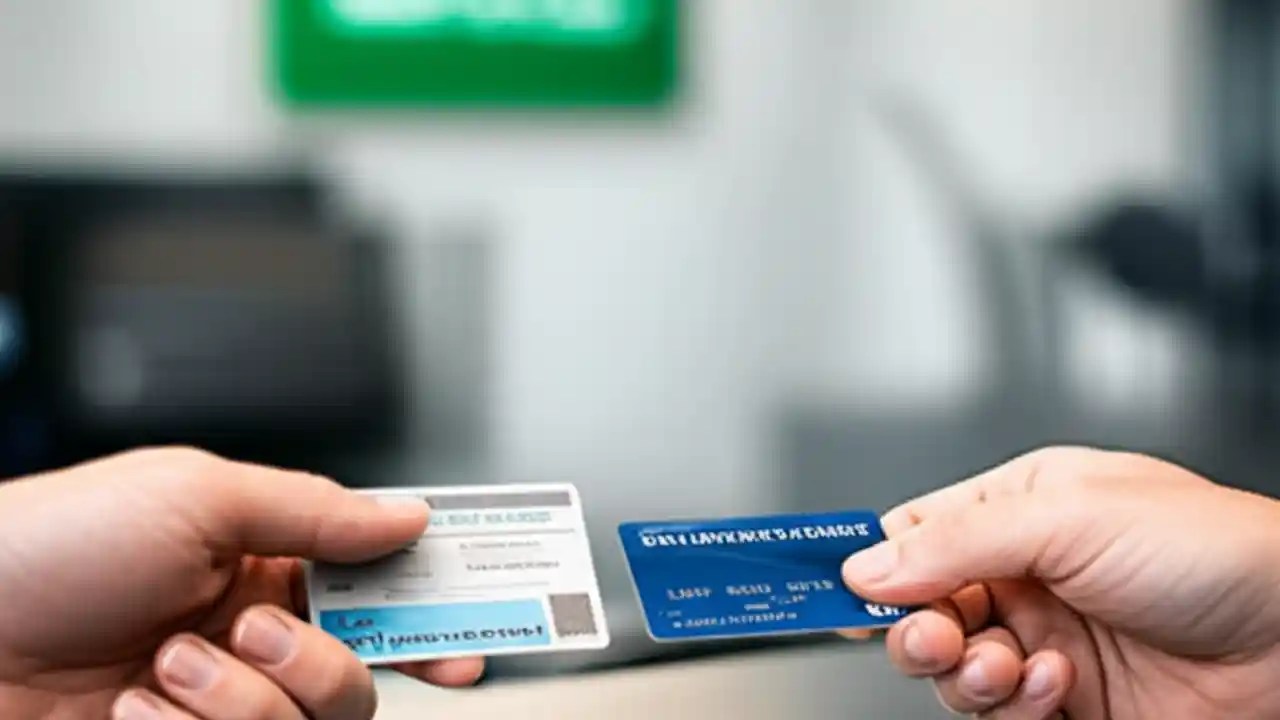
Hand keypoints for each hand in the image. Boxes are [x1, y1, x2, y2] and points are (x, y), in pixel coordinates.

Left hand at [0, 448, 483, 718]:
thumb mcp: (198, 495)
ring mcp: (218, 706)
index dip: (432, 613)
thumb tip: (411, 516)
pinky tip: (129, 708)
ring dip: (238, 699)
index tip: (475, 639)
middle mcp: (252, 640)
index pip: (376, 589)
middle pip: (359, 678)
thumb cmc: (58, 543)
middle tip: (259, 630)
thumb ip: (318, 510)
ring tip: (164, 668)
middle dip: (316, 661)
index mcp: (265, 566)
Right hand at [842, 447, 1279, 718]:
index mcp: (1021, 508)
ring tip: (1008, 663)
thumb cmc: (1214, 551)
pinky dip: (1016, 704)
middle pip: (920, 607)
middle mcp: (1026, 573)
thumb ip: (956, 542)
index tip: (823, 588)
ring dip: (967, 671)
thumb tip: (866, 566)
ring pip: (953, 667)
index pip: (915, 533)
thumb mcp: (1069, 517)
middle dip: (913, 627)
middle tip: (931, 635)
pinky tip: (1056, 684)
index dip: (868, 561)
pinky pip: (1002, 712)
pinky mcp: (1067, 702)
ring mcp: (1045, 639)